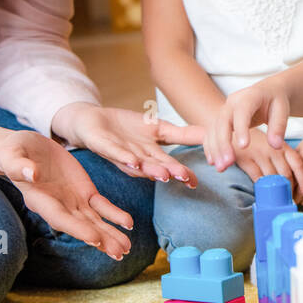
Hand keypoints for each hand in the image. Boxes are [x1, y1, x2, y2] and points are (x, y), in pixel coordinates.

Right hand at [0, 129, 135, 258]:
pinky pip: (102, 206)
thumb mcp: (12, 155)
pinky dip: (114, 215)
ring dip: (111, 234)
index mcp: (40, 200)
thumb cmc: (14, 152)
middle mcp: (58, 206)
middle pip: (81, 226)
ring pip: (94, 220)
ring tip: (126, 248)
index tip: (95, 239)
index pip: (60, 218)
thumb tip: (32, 173)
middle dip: (101, 239)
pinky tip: (128, 224)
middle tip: (119, 253)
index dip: (77, 229)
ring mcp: (73, 201)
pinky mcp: (84, 192)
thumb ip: (19, 165)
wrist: (26, 149)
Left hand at [56, 103, 201, 186]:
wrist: (90, 120)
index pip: (170, 165)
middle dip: (170, 173)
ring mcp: (120, 153)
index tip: (196, 182)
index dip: (182, 173)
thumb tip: (211, 135)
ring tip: (164, 175)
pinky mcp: (103, 144)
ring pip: (137, 164)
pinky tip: (133, 161)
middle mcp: (137, 158)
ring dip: (150, 170)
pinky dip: (123, 157)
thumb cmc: (124, 128)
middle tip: (185, 178)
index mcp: (150, 156)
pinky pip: (114, 152)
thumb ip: (183, 134)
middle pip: (155, 167)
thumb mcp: (158, 128)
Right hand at [209, 80, 291, 171]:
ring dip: (215, 149)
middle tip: (228, 163)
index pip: (242, 111)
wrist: (267, 92)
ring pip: (214, 129)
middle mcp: (232, 103)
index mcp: (249, 97)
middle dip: (223, 143)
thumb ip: (279, 127)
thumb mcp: (282, 110)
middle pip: (223, 122)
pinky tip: (214, 162)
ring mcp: (224, 111)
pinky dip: (211, 148)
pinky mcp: (220, 120)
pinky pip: (211, 134)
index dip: (241, 128)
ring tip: (221, 168)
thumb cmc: (275, 101)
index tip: (244, 147)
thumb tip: (275, 146)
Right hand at [232, 128, 302, 198]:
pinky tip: (263, 193)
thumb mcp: (273, 146)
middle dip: (290, 190)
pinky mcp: (245, 158)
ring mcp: (259, 154)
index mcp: (283, 147)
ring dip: (276, 192)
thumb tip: (293, 180)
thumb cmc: (257, 141)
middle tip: (291, 201)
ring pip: (272, 178)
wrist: (234, 128)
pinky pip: (256, 177)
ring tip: (279, 201)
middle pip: (286, 174)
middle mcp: (273, 150)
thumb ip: (283, 159)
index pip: (298, 164)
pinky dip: (261, 188)